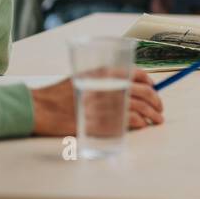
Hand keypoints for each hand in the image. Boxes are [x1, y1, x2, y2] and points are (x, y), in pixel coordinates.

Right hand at [29, 69, 164, 136]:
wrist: (39, 107)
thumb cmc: (59, 94)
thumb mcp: (81, 77)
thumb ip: (102, 79)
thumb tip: (127, 86)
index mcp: (102, 73)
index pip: (135, 73)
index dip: (150, 82)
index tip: (155, 89)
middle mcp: (106, 86)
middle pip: (142, 92)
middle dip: (156, 101)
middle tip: (160, 110)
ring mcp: (104, 105)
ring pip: (138, 108)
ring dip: (152, 115)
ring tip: (156, 120)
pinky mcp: (99, 122)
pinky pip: (126, 122)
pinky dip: (138, 123)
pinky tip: (142, 125)